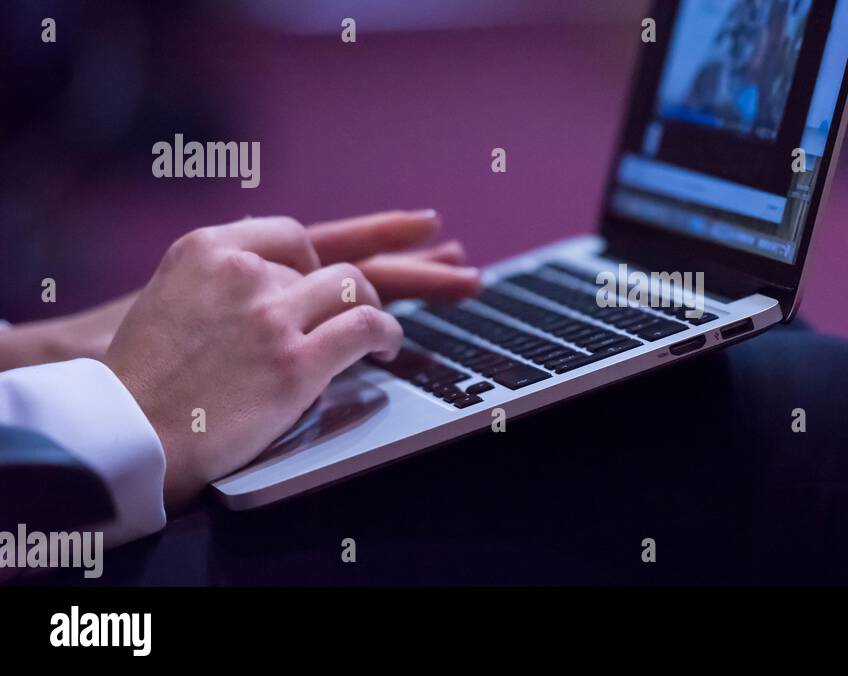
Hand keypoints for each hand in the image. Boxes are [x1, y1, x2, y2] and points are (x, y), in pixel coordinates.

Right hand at [0, 210, 478, 370]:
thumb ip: (223, 284)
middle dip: (401, 250)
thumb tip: (275, 287)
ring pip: (357, 286)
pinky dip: (387, 334)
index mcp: (207, 249)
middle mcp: (243, 270)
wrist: (124, 431)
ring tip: (388, 329)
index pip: (291, 235)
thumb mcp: (170, 300)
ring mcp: (272, 313)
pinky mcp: (296, 359)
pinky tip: (389, 346)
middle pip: (333, 255)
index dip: (326, 255)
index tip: (350, 262)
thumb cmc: (143, 379)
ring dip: (378, 308)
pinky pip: (366, 327)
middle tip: (449, 251)